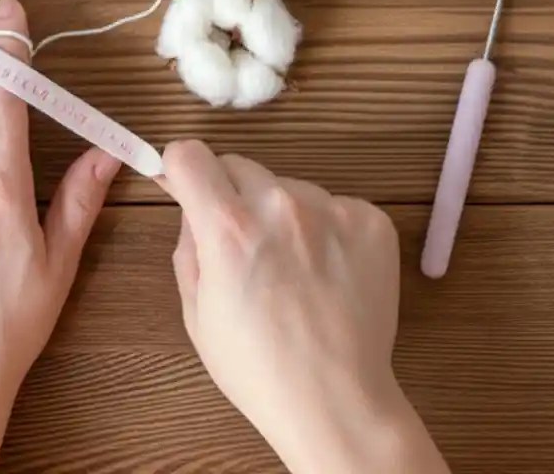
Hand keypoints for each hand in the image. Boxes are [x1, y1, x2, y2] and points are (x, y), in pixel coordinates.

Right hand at [160, 141, 448, 473]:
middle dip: (230, 195)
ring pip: (288, 187)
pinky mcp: (371, 221)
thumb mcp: (197, 311)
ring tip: (292, 269)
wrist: (335, 399)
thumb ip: (188, 246)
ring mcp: (332, 210)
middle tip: (241, 243)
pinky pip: (333, 206)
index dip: (182, 170)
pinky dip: (326, 230)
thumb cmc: (258, 367)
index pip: (190, 154)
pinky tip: (326, 274)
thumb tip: (191, 208)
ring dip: (281, 213)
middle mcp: (280, 206)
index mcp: (228, 228)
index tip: (185, 186)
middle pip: (239, 166)